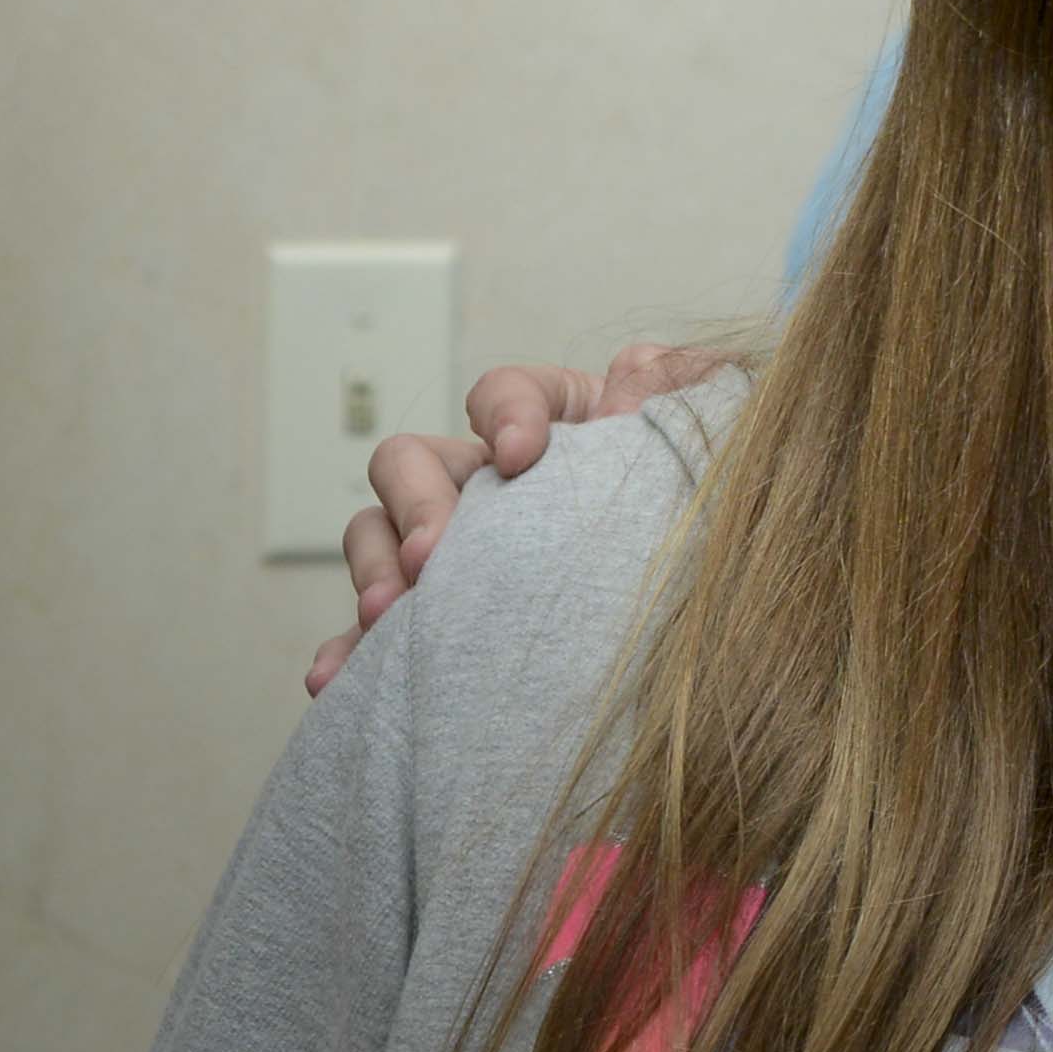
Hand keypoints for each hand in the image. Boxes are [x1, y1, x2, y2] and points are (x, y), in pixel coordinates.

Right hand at [300, 342, 725, 692]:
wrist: (707, 622)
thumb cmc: (710, 514)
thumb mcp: (713, 449)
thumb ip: (686, 396)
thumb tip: (636, 371)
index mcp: (555, 426)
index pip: (504, 390)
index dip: (505, 411)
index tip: (525, 454)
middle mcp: (487, 481)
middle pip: (412, 461)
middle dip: (417, 502)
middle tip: (434, 555)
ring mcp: (452, 550)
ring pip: (375, 536)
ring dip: (373, 570)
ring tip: (389, 617)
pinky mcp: (434, 620)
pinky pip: (370, 631)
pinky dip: (349, 651)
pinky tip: (339, 680)